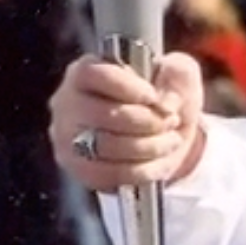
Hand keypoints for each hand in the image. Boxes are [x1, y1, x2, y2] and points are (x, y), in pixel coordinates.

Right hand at [48, 52, 205, 191]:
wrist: (163, 131)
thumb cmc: (165, 93)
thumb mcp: (178, 72)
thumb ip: (177, 72)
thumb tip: (166, 102)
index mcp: (86, 70)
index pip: (94, 74)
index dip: (127, 87)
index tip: (153, 96)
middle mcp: (68, 103)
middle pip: (104, 114)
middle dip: (148, 120)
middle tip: (171, 120)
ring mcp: (67, 138)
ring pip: (107, 146)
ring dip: (149, 145)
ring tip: (171, 138)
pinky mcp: (77, 169)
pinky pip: (108, 174)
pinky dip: (141, 170)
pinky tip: (159, 160)